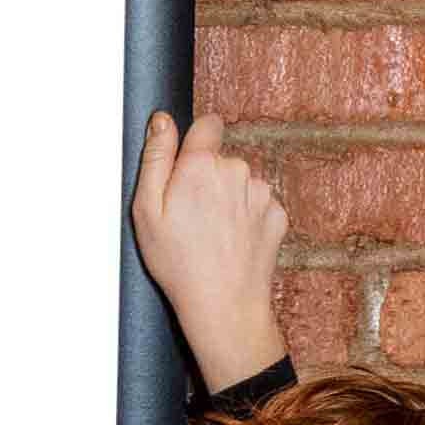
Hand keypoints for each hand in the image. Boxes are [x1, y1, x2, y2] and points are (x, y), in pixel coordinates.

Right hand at [131, 110, 287, 389]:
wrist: (224, 304)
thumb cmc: (179, 262)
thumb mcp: (147, 210)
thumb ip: (156, 158)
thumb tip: (162, 121)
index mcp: (203, 164)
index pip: (207, 124)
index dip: (194, 145)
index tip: (184, 171)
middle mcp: (238, 170)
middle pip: (222, 158)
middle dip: (207, 178)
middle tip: (189, 216)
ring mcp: (262, 193)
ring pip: (240, 182)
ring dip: (227, 198)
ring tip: (210, 234)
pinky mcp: (277, 214)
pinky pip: (257, 204)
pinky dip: (245, 217)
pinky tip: (230, 242)